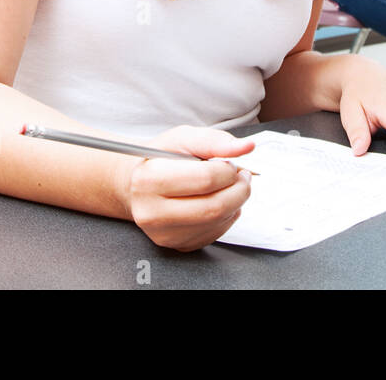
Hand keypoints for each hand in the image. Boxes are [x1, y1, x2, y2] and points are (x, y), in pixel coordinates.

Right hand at [124, 126, 254, 250]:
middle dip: (239, 189)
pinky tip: (219, 202)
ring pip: (217, 222)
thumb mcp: (183, 139)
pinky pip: (215, 234)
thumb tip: (246, 147)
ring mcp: (164, 233)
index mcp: (150, 179)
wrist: (139, 185)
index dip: (228, 169)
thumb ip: (215, 141)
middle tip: (242, 176)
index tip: (230, 163)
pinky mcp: (177, 245)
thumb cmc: (161, 159)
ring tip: (231, 187)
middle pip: (214, 206)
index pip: (206, 179)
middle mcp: (152, 212)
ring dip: (236, 202)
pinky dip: (227, 217)